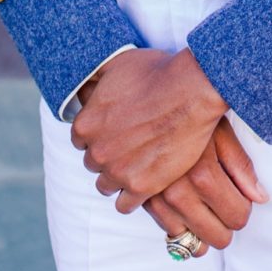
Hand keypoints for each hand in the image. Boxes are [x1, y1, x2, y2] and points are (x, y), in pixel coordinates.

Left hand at [71, 47, 227, 210]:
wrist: (191, 91)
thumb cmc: (157, 73)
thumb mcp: (116, 65)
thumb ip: (94, 78)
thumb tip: (86, 80)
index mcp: (86, 124)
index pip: (80, 140)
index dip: (98, 134)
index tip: (113, 130)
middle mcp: (97, 150)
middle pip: (94, 163)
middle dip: (109, 154)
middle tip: (129, 145)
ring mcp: (118, 171)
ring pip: (106, 185)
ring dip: (118, 176)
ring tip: (138, 165)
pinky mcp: (142, 186)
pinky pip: (124, 205)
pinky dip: (132, 196)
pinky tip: (145, 182)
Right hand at [141, 117, 268, 255]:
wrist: (144, 94)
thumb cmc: (187, 107)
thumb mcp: (220, 130)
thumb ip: (241, 166)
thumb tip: (260, 197)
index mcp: (203, 175)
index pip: (237, 217)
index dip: (242, 208)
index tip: (239, 197)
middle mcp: (177, 192)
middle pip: (215, 237)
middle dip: (223, 224)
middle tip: (222, 204)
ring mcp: (155, 198)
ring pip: (187, 240)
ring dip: (197, 227)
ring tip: (201, 202)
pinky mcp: (139, 197)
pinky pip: (164, 229)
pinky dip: (174, 221)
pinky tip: (179, 201)